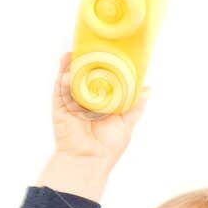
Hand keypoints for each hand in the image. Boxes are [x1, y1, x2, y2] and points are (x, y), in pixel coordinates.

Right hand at [37, 50, 150, 197]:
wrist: (90, 161)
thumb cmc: (109, 146)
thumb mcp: (127, 123)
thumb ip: (135, 105)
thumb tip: (148, 89)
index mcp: (101, 103)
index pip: (101, 80)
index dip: (103, 66)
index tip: (107, 52)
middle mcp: (85, 101)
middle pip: (84, 77)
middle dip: (85, 62)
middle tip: (89, 46)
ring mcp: (71, 104)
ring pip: (70, 80)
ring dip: (71, 66)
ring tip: (74, 52)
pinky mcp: (60, 108)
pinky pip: (59, 91)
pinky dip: (62, 78)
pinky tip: (66, 68)